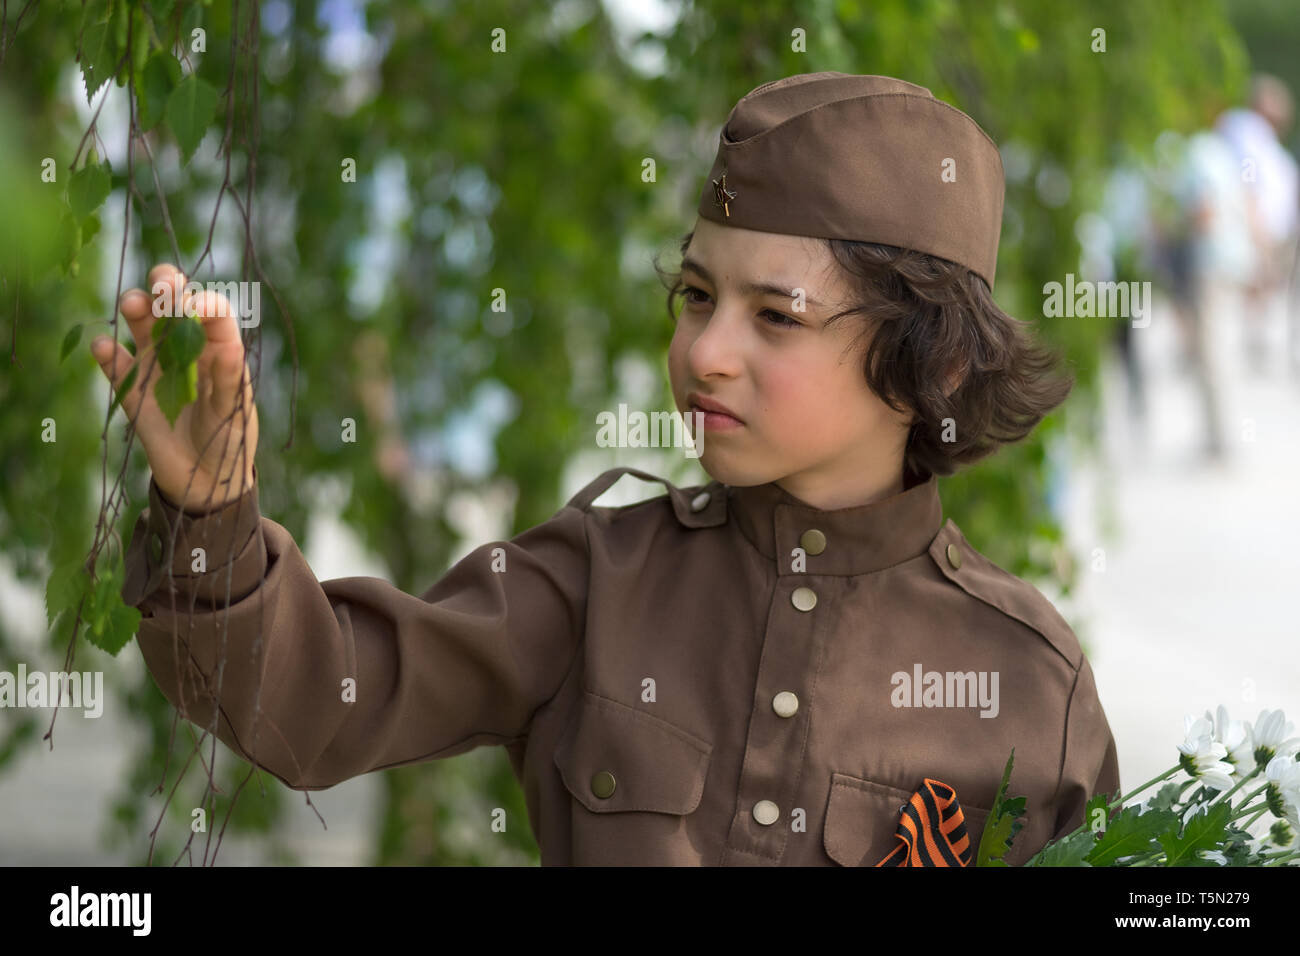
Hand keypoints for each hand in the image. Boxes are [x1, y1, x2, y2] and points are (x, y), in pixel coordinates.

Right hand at [91, 264, 258, 512]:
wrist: (204, 482)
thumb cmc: (230, 440)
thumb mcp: (235, 411)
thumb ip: (230, 380)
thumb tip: (233, 346)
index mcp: (220, 350)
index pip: (212, 312)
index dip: (204, 302)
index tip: (194, 306)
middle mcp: (187, 349)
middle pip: (173, 305)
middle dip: (166, 286)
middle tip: (160, 283)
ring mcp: (157, 366)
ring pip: (142, 325)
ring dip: (136, 308)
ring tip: (132, 305)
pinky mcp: (132, 389)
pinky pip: (115, 364)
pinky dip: (106, 352)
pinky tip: (104, 346)